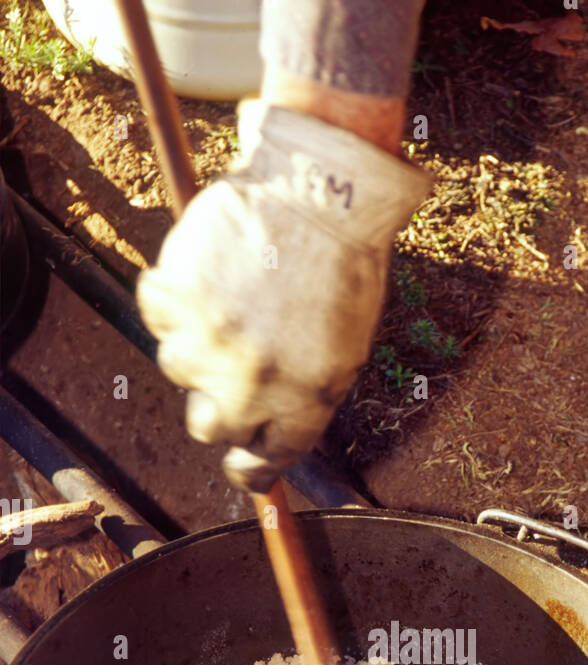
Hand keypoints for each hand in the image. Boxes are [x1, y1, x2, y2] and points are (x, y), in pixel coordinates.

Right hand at [137, 105, 429, 455]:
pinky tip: (206, 272)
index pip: (262, 462)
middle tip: (228, 369)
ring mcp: (210, 343)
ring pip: (178, 367)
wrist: (320, 191)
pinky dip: (173, 295)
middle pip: (209, 426)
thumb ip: (302, 398)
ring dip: (196, 340)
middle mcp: (252, 384)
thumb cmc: (343, 265)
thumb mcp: (344, 349)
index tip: (240, 458)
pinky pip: (157, 313)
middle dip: (215, 406)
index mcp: (303, 403)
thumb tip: (266, 432)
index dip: (247, 465)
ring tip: (231, 296)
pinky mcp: (177, 298)